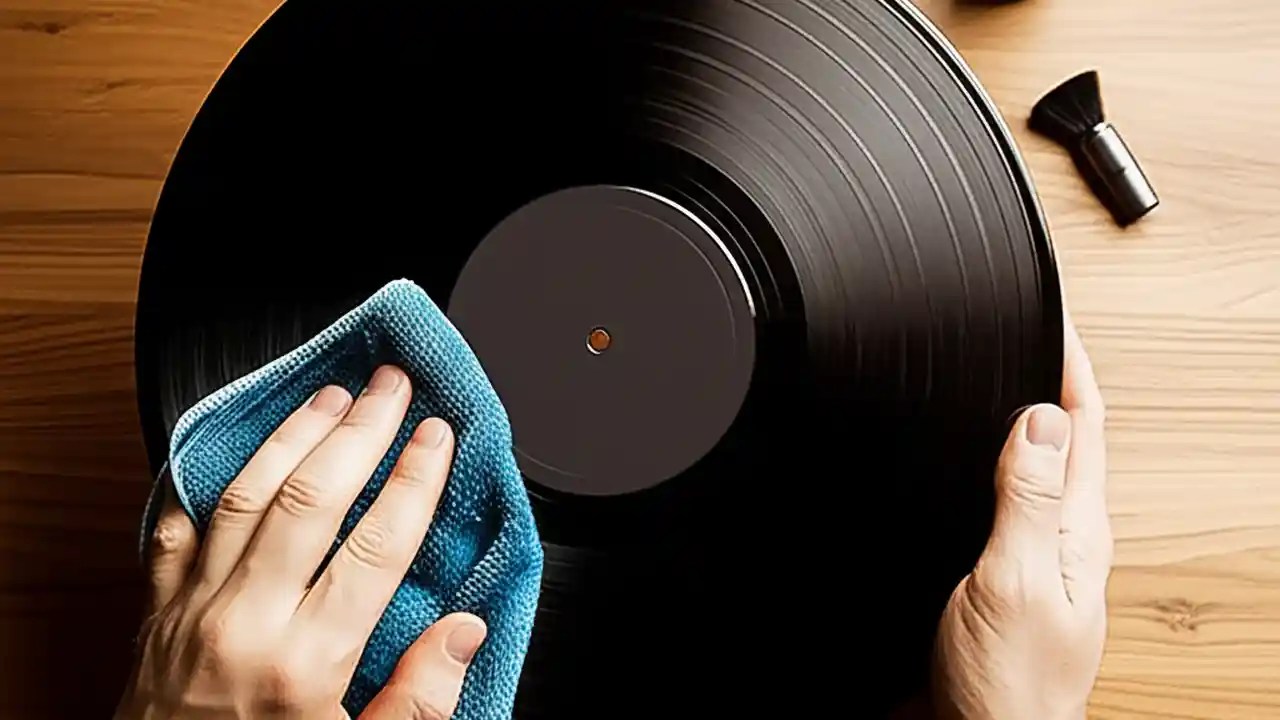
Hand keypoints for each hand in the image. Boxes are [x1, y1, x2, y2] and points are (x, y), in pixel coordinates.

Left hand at [116, 365, 486, 718]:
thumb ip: (418, 702)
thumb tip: (463, 632)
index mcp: (308, 664)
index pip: (376, 546)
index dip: (414, 481)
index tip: (437, 436)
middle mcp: (247, 623)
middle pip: (311, 498)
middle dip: (360, 431)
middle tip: (391, 386)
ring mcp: (194, 610)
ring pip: (245, 496)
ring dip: (292, 436)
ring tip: (330, 397)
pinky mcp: (157, 612)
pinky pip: (177, 526)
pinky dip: (205, 481)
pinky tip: (235, 449)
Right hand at [931, 316, 1112, 719]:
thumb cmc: (1007, 687)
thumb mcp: (1015, 580)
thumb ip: (1029, 500)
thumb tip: (1041, 417)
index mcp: (1076, 532)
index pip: (1083, 427)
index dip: (1070, 365)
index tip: (1053, 314)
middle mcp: (1058, 540)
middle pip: (1062, 440)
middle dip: (1049, 379)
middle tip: (1032, 329)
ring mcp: (1025, 560)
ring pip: (1028, 470)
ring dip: (1018, 420)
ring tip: (1005, 374)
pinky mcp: (989, 580)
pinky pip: (995, 505)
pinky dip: (985, 468)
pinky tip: (969, 463)